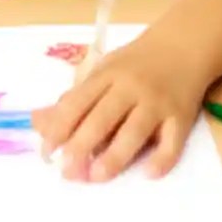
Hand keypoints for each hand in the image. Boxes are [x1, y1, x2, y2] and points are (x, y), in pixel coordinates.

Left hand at [31, 41, 207, 181]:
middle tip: (67, 171)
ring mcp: (158, 103)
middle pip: (102, 118)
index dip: (59, 128)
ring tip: (96, 177)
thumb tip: (38, 123)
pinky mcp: (182, 117)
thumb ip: (74, 97)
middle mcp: (130, 88)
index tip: (47, 152)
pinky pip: (173, 141)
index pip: (77, 103)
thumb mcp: (102, 71)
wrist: (184, 45)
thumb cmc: (134, 64)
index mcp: (106, 75)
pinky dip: (162, 158)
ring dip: (114, 156)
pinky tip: (147, 174)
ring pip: (134, 131)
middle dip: (81, 145)